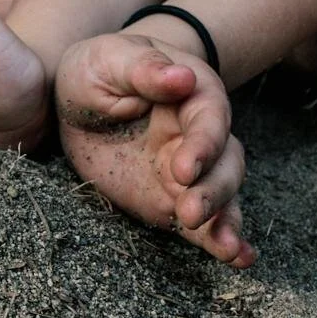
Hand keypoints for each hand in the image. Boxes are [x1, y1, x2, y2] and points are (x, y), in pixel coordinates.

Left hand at [55, 32, 255, 266]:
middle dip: (214, 190)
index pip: (210, 120)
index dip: (203, 145)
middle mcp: (200, 136)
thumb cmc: (100, 69)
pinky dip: (220, 241)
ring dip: (225, 221)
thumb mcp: (111, 59)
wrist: (80, 98)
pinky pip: (203, 223)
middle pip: (225, 164)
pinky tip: (237, 258)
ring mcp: (189, 171)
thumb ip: (144, 68)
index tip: (184, 168)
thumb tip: (181, 77)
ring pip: (222, 196)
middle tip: (192, 212)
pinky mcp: (172, 199)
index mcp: (193, 95)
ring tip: (226, 248)